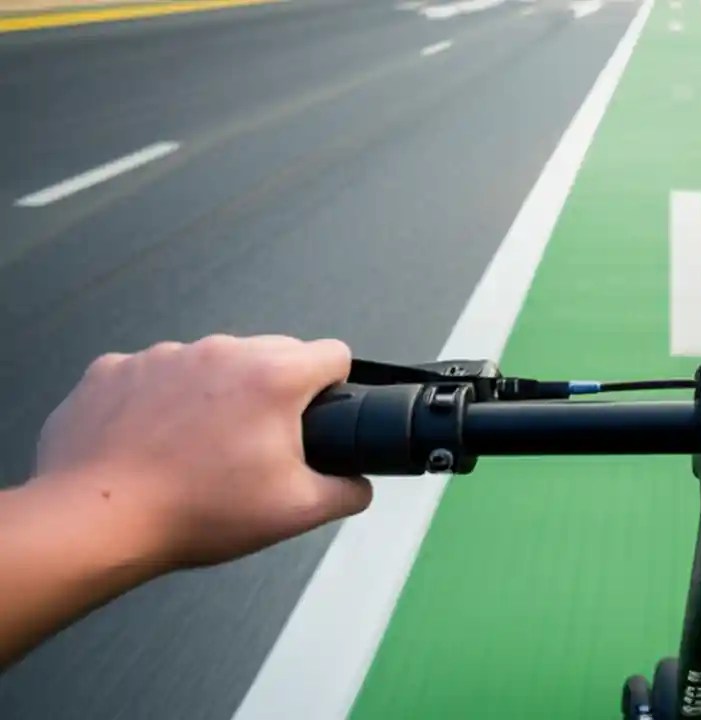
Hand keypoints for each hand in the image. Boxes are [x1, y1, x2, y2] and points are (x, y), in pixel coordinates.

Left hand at [32, 335, 371, 569]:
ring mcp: (161, 355)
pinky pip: (154, 376)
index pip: (332, 354)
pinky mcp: (112, 369)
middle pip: (272, 354)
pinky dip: (160, 402)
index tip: (320, 416)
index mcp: (272, 377)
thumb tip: (359, 483)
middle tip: (258, 448)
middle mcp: (220, 351)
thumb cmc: (197, 513)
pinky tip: (152, 445)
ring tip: (198, 452)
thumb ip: (347, 491)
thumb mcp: (296, 513)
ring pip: (211, 364)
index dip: (336, 386)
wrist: (95, 520)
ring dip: (216, 396)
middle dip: (275, 393)